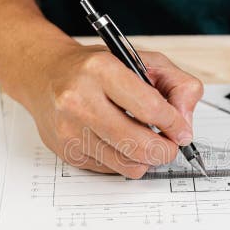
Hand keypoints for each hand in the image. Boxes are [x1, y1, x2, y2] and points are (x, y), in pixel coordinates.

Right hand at [24, 44, 202, 178]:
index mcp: (101, 70)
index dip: (175, 124)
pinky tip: (120, 142)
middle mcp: (79, 100)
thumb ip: (176, 84)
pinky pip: (112, 170)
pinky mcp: (66, 151)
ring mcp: (70, 129)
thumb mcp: (140, 60)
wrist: (45, 74)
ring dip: (147, 159)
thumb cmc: (94, 68)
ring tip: (147, 142)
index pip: (150, 108)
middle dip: (166, 150)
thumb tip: (185, 122)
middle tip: (171, 145)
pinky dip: (124, 160)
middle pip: (139, 145)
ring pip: (128, 165)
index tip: (182, 130)